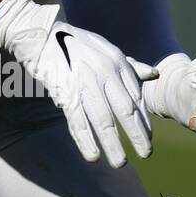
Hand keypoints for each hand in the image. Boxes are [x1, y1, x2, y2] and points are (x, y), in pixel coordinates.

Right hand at [0, 0, 156, 167]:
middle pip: (125, 111)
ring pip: (103, 121)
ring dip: (113, 145)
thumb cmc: (74, 43)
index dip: (142, 120)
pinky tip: (93, 157)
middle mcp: (104, 72)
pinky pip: (77, 121)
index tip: (147, 138)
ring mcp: (84, 83)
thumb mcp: (106, 49)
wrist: (40, 34)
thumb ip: (130, 65)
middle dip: (137, 136)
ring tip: (120, 163)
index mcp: (117, 62)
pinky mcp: (65, 92)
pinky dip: (85, 141)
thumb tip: (154, 74)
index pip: (135, 97)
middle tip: (145, 155)